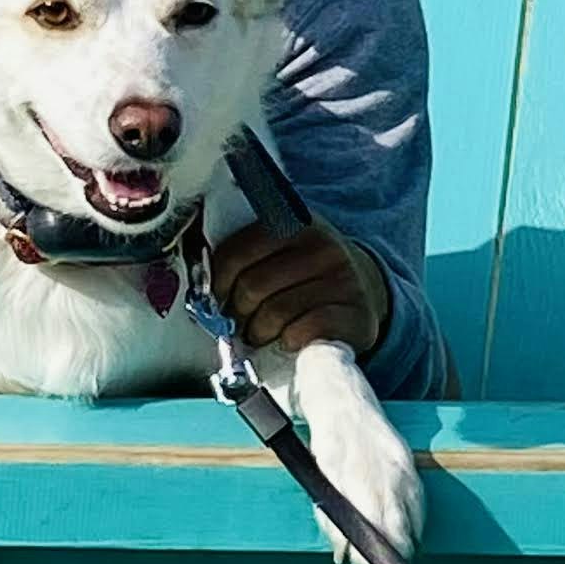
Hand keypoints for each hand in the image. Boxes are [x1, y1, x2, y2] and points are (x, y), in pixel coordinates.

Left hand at [210, 214, 388, 359]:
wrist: (363, 291)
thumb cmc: (304, 275)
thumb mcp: (281, 251)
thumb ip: (246, 255)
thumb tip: (201, 286)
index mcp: (293, 222)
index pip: (236, 253)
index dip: (218, 283)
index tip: (218, 299)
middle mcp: (322, 245)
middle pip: (252, 287)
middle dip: (237, 313)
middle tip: (240, 322)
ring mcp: (343, 279)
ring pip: (275, 312)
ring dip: (259, 332)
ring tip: (261, 334)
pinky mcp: (356, 314)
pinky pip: (303, 331)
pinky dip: (287, 341)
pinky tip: (289, 339)